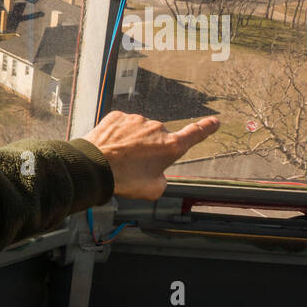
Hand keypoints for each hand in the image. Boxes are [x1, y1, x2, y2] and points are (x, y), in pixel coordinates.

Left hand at [82, 111, 218, 200]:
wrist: (93, 167)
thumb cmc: (123, 180)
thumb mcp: (153, 190)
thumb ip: (162, 179)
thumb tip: (157, 173)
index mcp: (171, 146)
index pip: (195, 134)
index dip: (206, 128)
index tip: (214, 122)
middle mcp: (157, 128)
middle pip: (157, 140)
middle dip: (148, 151)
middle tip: (132, 166)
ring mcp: (136, 119)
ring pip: (138, 132)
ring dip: (131, 143)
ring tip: (117, 159)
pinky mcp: (117, 116)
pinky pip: (121, 126)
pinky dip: (117, 135)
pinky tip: (109, 147)